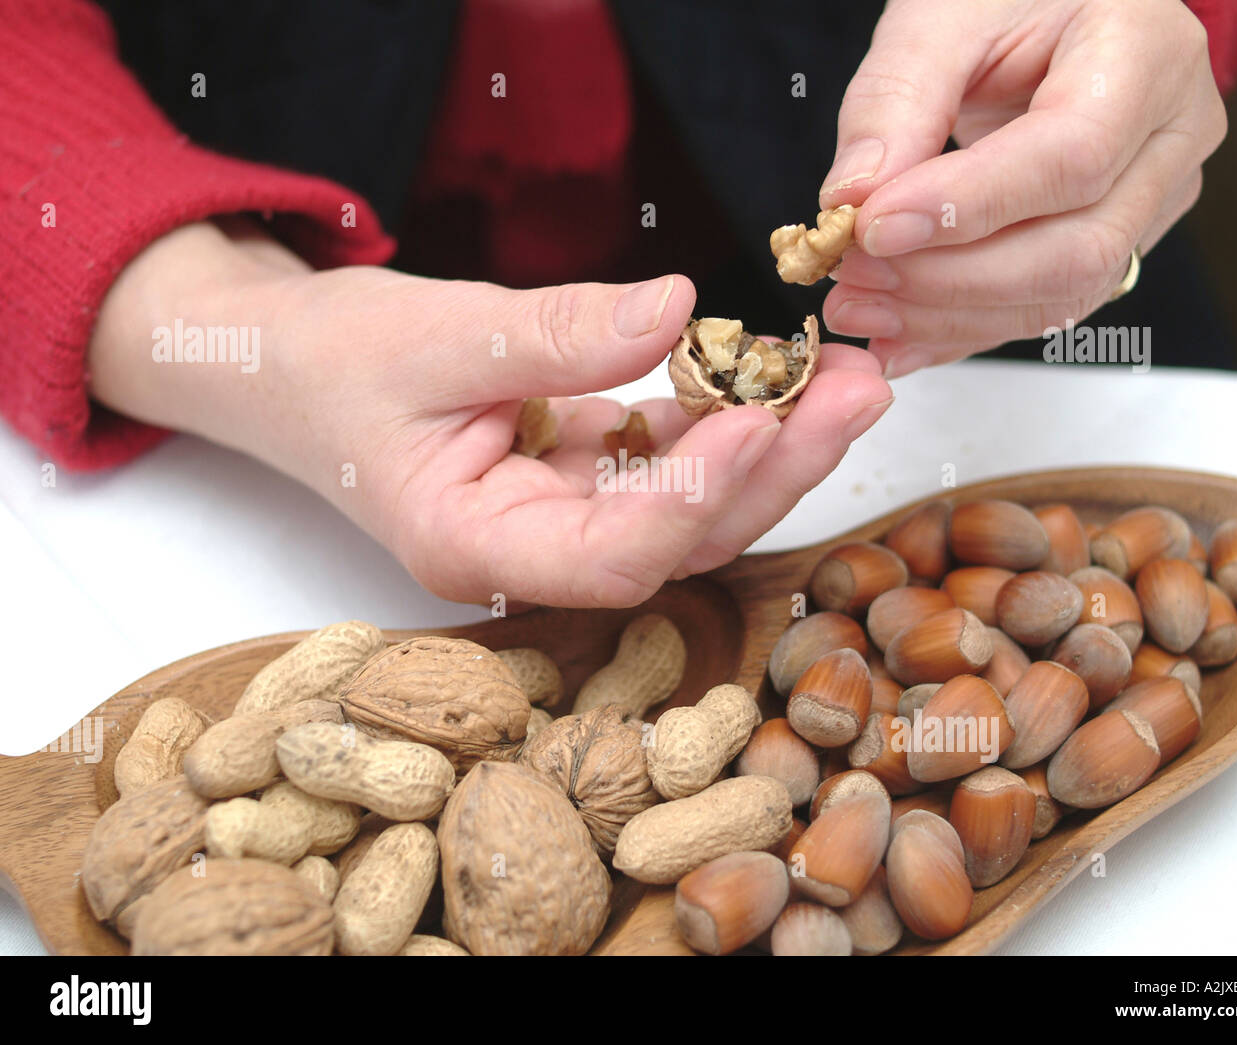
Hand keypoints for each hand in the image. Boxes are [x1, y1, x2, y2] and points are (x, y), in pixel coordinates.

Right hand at [88, 221, 893, 606]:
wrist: (287, 365)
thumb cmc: (328, 363)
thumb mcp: (433, 337)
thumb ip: (556, 334)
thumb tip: (678, 308)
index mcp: (473, 547)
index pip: (611, 556)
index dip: (692, 500)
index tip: (753, 422)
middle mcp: (529, 553)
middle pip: (679, 538)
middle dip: (772, 469)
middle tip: (855, 391)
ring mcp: (558, 518)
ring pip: (690, 505)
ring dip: (770, 445)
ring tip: (845, 378)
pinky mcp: (580, 475)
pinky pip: (668, 457)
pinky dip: (722, 418)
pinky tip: (776, 376)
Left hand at [818, 0, 1226, 376]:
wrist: (1053, 6)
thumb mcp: (942, 13)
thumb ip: (895, 100)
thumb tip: (853, 201)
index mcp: (1148, 53)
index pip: (1072, 156)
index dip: (967, 207)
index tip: (874, 227)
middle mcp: (1171, 135)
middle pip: (1076, 248)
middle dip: (950, 281)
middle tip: (853, 280)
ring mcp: (1154, 198)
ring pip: (1064, 295)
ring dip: (948, 318)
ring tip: (859, 310)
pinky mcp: (1117, 240)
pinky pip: (1043, 307)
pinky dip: (961, 330)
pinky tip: (896, 336)